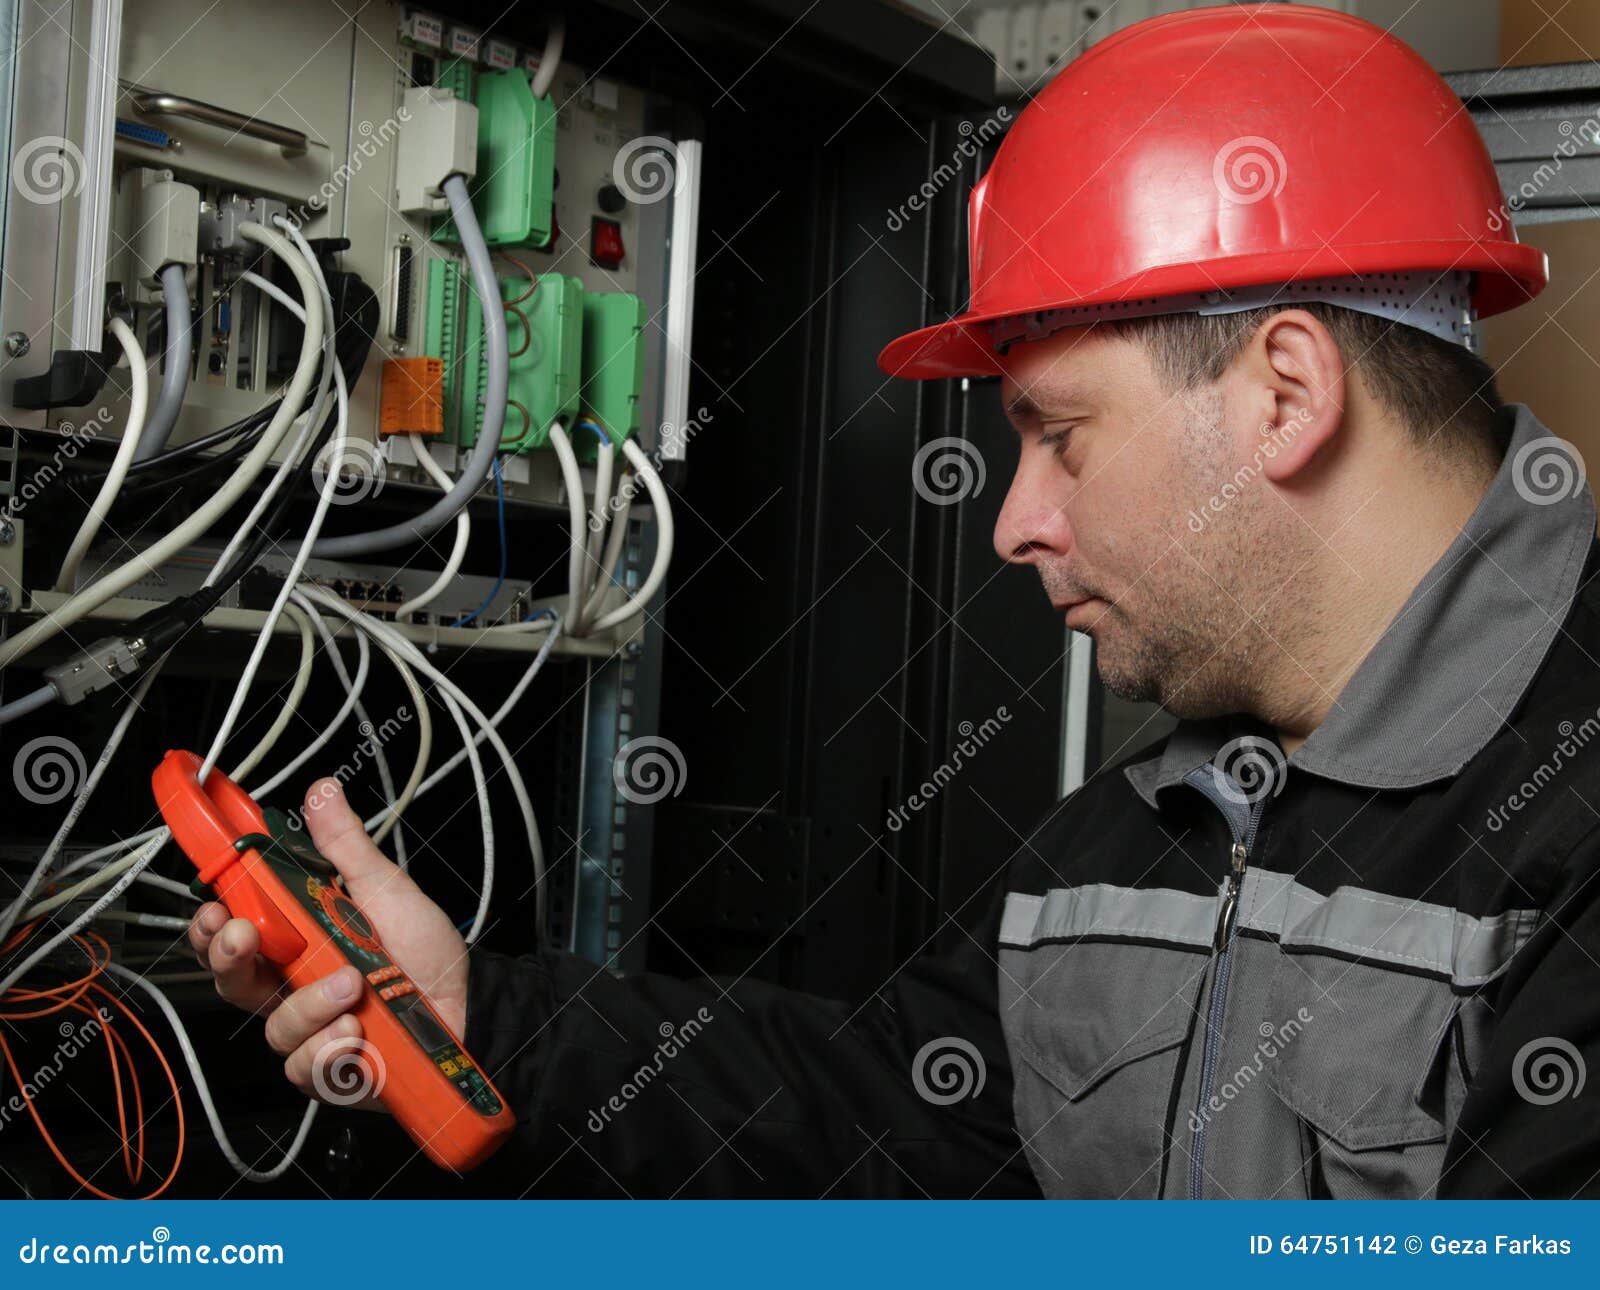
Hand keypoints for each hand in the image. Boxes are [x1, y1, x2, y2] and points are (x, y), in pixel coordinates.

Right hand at [187, 777, 469, 1108]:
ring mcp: (313, 1035)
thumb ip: (345, 847)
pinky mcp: (334, 1074)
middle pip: (233, 984)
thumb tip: (322, 791)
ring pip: (276, 1029)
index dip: (212, 927)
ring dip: (310, 1006)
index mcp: (299, 946)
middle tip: (246, 938)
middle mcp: (297, 991)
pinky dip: (332, 1048)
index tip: (213, 908)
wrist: (471, 1002)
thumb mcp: (384, 889)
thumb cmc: (427, 950)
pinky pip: (308, 1068)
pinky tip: (359, 1031)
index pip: (234, 938)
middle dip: (228, 960)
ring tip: (353, 987)